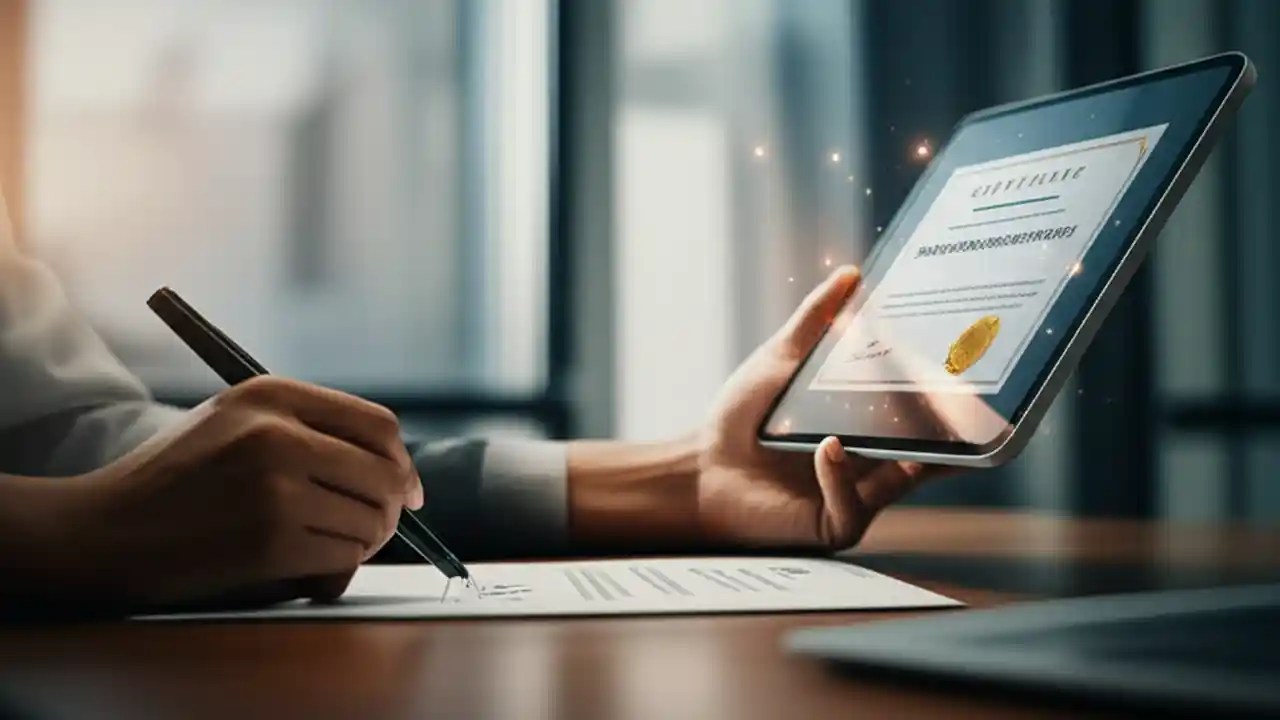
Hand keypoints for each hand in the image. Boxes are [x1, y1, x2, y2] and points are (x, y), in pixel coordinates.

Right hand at [67, 376, 422, 608]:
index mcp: (273, 394)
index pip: (378, 425)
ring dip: (360, 545)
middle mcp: (278, 433)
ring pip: (371, 522)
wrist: (104, 531)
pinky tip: (307, 571)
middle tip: (373, 529)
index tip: (407, 489)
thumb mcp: (234, 423)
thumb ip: (308, 431)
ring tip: (325, 548)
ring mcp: (275, 487)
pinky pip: (344, 559)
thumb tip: (396, 470)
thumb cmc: (176, 481)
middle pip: (387, 475)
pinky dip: (336, 573)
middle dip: (390, 510)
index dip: (401, 462)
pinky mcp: (270, 541)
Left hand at [695, 266, 944, 549]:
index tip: (973, 369)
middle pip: (932, 449)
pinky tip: (828, 447)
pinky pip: (854, 506)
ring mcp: (858, 496)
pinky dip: (843, 476)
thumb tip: (850, 273)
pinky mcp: (834, 524)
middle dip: (953, 428)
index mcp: (868, 427)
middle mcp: (873, 464)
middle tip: (966, 400)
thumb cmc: (740, 417)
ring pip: (904, 480)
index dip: (954, 399)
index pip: (925, 415)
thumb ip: (815, 320)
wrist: (700, 466)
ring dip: (906, 450)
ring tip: (902, 419)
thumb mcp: (780, 360)